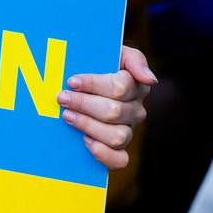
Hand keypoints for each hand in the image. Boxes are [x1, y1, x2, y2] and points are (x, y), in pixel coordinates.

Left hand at [58, 43, 154, 169]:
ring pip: (115, 136)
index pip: (120, 88)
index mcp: (137, 86)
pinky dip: (103, 154)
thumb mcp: (117, 52)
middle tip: (62, 98)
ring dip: (88, 126)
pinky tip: (86, 141)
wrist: (89, 79)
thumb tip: (150, 80)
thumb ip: (135, 60)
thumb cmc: (102, 63)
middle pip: (113, 112)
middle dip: (84, 104)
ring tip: (67, 116)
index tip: (72, 81)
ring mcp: (128, 130)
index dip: (94, 85)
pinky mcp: (119, 149)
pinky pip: (119, 160)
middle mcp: (136, 110)